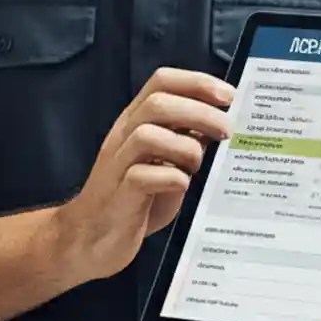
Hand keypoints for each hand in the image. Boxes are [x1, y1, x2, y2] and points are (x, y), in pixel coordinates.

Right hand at [50, 67, 233, 283]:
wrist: (90, 238)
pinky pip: (141, 177)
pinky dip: (170, 178)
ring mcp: (118, 165)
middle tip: (227, 130)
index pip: (162, 82)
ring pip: (147, 135)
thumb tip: (222, 124)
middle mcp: (124, 136)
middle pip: (158, 103)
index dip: (198, 82)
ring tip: (197, 165)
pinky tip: (182, 186)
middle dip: (200, 112)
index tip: (229, 95)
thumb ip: (188, 141)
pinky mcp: (119, 196)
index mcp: (136, 121)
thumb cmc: (136, 199)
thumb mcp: (167, 162)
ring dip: (184, 147)